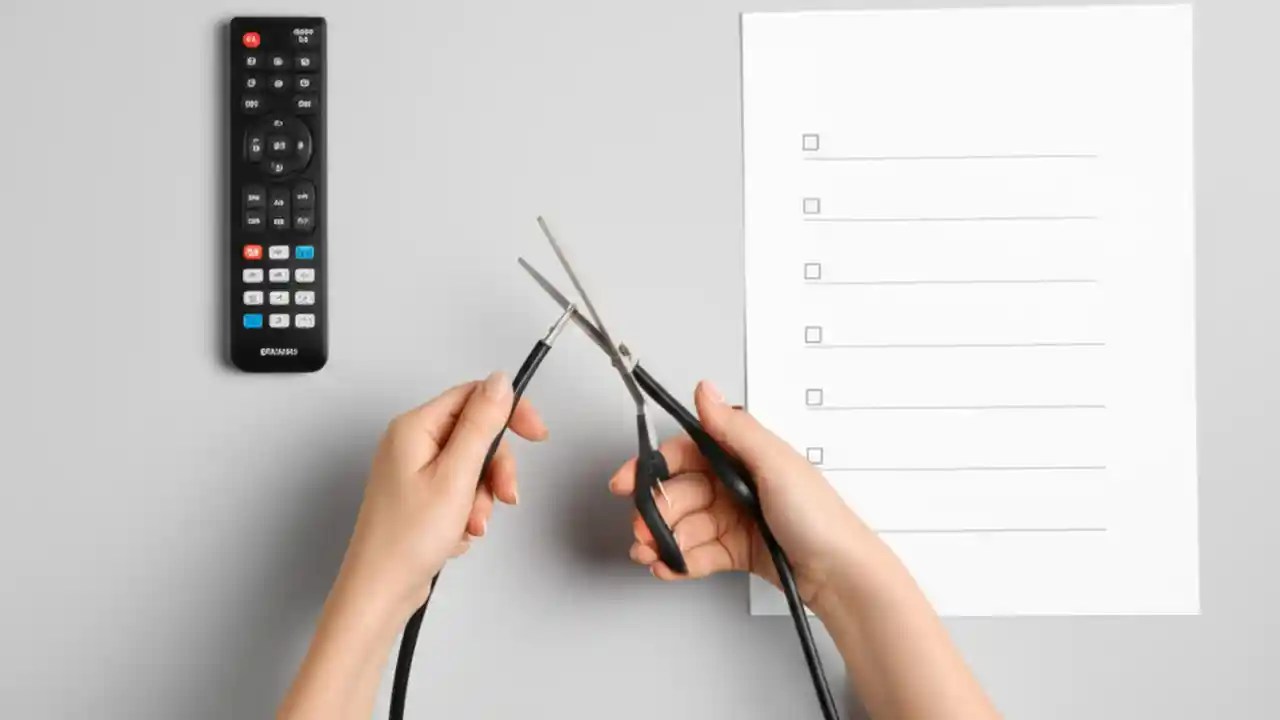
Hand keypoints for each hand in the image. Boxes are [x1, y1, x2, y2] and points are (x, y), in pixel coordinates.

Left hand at [334, 371, 546, 619]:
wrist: (380, 590)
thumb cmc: (407, 539)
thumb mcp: (456, 475)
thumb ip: (481, 424)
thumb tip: (500, 382)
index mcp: (415, 428)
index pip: (474, 395)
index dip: (509, 412)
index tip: (535, 434)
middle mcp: (411, 443)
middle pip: (476, 434)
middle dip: (495, 468)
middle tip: (503, 494)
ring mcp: (414, 470)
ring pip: (472, 466)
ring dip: (482, 496)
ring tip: (471, 524)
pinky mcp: (420, 495)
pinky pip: (460, 490)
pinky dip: (468, 511)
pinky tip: (458, 533)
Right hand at [609, 380, 877, 608]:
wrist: (840, 575)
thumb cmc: (819, 517)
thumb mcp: (775, 464)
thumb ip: (734, 429)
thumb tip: (706, 391)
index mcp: (744, 456)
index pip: (686, 454)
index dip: (653, 467)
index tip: (627, 481)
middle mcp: (736, 485)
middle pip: (679, 493)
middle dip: (655, 512)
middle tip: (642, 529)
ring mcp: (734, 519)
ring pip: (683, 525)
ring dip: (661, 540)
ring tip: (651, 554)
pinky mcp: (736, 550)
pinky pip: (696, 553)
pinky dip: (678, 560)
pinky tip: (667, 566)